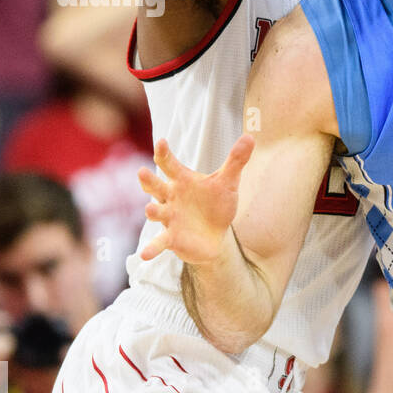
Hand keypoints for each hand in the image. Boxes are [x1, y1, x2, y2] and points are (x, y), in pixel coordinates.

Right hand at [138, 134, 254, 264]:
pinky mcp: (171, 238)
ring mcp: (169, 217)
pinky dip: (152, 248)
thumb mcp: (228, 182)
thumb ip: (236, 160)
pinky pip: (159, 242)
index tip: (162, 142)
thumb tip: (250, 137)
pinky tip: (144, 255)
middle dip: (149, 180)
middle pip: (156, 186)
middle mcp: (171, 197)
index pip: (170, 164)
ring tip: (150, 210)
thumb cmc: (216, 204)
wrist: (216, 234)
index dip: (164, 153)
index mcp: (182, 180)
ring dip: (153, 211)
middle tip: (142, 172)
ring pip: (156, 212)